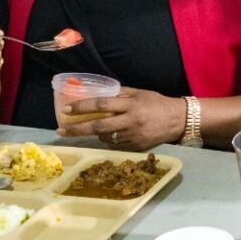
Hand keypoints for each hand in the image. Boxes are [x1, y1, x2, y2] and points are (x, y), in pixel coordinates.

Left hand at [57, 87, 187, 148]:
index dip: (82, 107)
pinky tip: (110, 134)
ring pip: (106, 137)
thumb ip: (119, 94)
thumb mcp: (139, 93)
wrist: (178, 120)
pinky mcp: (137, 146)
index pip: (101, 104)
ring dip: (95, 134)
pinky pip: (116, 144)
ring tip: (90, 129)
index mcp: (130, 105)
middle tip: (61, 130)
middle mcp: (130, 121)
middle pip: (98, 126)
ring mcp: (133, 136)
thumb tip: (98, 93)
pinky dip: (109, 139)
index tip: (67, 110)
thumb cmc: (157, 103)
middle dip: (77, 129)